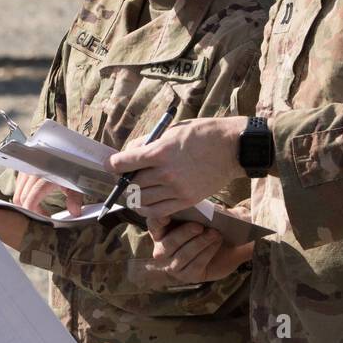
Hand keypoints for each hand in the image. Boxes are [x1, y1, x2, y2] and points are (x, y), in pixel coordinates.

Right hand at [12, 173, 84, 215]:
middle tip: (43, 215)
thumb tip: (74, 212)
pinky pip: (19, 184)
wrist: (69, 150)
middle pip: (21, 198)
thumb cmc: (72, 166)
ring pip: (18, 192)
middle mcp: (32, 172)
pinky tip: (35, 196)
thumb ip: (75, 198)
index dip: (36, 213)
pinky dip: (24, 193)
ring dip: (26, 202)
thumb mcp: (76, 181)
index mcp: (44, 177)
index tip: (46, 218)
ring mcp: (27, 169)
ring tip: (40, 206)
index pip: (30, 200)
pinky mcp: (25, 168)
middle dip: (30, 210)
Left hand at [107, 116, 247, 216]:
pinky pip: (158, 211)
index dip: (113, 164)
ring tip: (136, 189)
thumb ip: (148, 143)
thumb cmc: (201, 134)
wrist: (231, 148)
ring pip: (142, 200)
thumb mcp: (171, 130)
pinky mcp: (186, 200)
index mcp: (159, 152)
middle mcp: (165, 173)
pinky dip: (148, 208)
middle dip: (125, 180)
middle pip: (132, 183)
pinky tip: (147, 202)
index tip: (111, 164)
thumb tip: (129, 153)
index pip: (124, 163)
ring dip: (135, 195)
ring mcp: (176, 189)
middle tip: (126, 176)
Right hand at [147, 215, 253, 282]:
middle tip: (200, 226)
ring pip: (183, 255)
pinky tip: (216, 242)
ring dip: (200, 242)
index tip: (166, 217)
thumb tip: (203, 208)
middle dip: (185, 233)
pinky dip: (207, 252)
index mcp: (160, 231)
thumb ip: (198, 210)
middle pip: (169, 243)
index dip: (158, 221)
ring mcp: (172, 266)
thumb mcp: (202, 215)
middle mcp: (162, 251)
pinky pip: (195, 265)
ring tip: (215, 233)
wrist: (225, 248)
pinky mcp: (187, 276)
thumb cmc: (208, 225)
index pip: (154, 225)